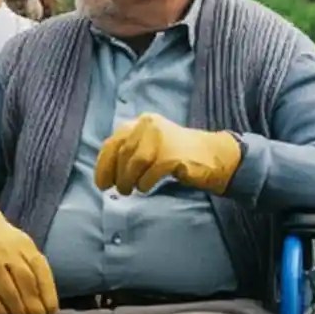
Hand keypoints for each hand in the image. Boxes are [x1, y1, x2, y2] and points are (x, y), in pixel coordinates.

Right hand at [0, 192, 58, 313]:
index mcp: (24, 245)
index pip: (40, 271)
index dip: (48, 293)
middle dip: (33, 304)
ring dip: (16, 308)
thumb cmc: (5, 243)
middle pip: (25, 281)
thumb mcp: (23, 247)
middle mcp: (7, 250)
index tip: (51, 311)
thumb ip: (34, 269)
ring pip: (5, 289)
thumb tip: (48, 303)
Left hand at [94, 112, 242, 195]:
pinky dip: (144, 183)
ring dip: (128, 181)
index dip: (104, 165)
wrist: (213, 156)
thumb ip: (128, 152)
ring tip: (130, 190)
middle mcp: (149, 126)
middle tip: (119, 190)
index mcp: (140, 123)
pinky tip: (146, 187)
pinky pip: (149, 173)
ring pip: (134, 164)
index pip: (113, 143)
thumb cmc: (175, 154)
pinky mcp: (173, 155)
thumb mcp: (149, 145)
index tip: (101, 183)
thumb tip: (104, 174)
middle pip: (122, 154)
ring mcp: (162, 139)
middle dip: (116, 175)